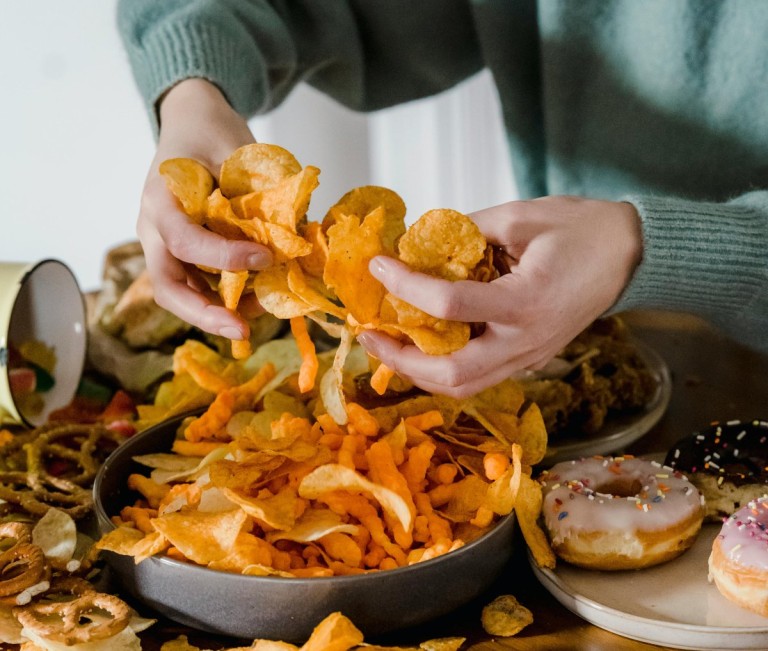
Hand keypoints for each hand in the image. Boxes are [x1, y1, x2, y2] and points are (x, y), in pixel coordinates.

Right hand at [136, 78, 272, 339]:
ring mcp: (164, 243)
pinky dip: (227, 298)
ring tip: (264, 310)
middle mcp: (153, 227)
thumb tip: (294, 236)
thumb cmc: (211, 130)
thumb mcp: (236, 150)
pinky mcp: (183, 252)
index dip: (223, 257)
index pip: (183, 240)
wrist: (191, 120)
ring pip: (181, 293)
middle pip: (167, 285)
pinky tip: (260, 297)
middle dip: (204, 313)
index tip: (265, 258)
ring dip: (219, 311)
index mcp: (160, 197)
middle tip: (243, 332)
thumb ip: (257, 192)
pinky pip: (199, 284)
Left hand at [357, 196, 642, 397]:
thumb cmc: (581, 229)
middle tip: (370, 333)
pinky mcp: (530, 358)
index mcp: (526, 301)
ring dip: (420, 372)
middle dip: (402, 360)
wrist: (632, 255)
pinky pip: (480, 375)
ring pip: (465, 386)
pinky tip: (424, 343)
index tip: (379, 265)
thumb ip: (464, 232)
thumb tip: (415, 245)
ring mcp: (530, 356)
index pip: (449, 304)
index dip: (404, 284)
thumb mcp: (520, 216)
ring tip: (389, 344)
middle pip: (453, 375)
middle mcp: (526, 342)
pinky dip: (444, 366)